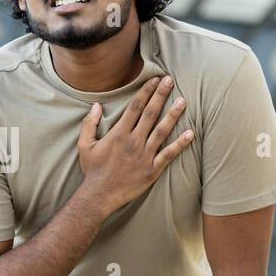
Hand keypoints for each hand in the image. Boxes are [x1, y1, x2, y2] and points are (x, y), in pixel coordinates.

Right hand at [77, 75, 192, 213]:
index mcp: (119, 134)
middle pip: (150, 113)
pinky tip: (191, 133)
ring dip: (173, 115)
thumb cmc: (93, 169)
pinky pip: (169, 154)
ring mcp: (144, 156)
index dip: (145, 91)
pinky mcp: (152, 170)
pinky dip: (181, 144)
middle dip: (160, 95)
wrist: (99, 195)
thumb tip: (96, 105)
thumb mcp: (84, 145)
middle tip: (170, 80)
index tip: (154, 79)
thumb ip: (89, 124)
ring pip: (162, 131)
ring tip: (183, 101)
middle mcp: (133, 141)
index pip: (135, 107)